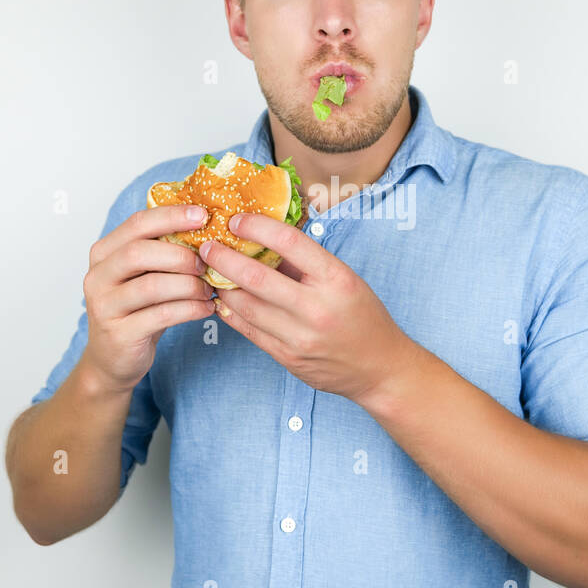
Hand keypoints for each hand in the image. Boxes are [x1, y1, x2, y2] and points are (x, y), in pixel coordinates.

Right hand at [79, 204, 215, 394]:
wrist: (113, 359)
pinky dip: (191, 309)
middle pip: (139, 252)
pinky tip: (207, 308)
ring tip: (209, 289)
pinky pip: (162, 315)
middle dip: (180, 255)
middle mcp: (97, 276)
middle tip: (207, 263)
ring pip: (152, 286)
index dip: (171, 216)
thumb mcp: (144, 276)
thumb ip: (163, 251)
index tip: (203, 215)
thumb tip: (207, 226)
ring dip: (189, 285)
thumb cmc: (136, 310)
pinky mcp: (119, 334)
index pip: (137, 223)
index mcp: (104, 253)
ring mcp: (105, 306)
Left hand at [200, 211, 423, 404]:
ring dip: (222, 287)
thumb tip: (262, 240)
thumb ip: (305, 263)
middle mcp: (317, 308)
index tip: (236, 220)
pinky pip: (249, 331)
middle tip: (207, 247)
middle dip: (224, 258)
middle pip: (256, 277)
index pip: (289, 241)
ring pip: (246, 306)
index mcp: (336, 279)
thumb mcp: (344, 279)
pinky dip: (232, 313)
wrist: (380, 367)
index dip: (256, 226)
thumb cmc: (363, 315)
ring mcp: (300, 337)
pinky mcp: (288, 358)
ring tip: (211, 273)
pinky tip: (224, 300)